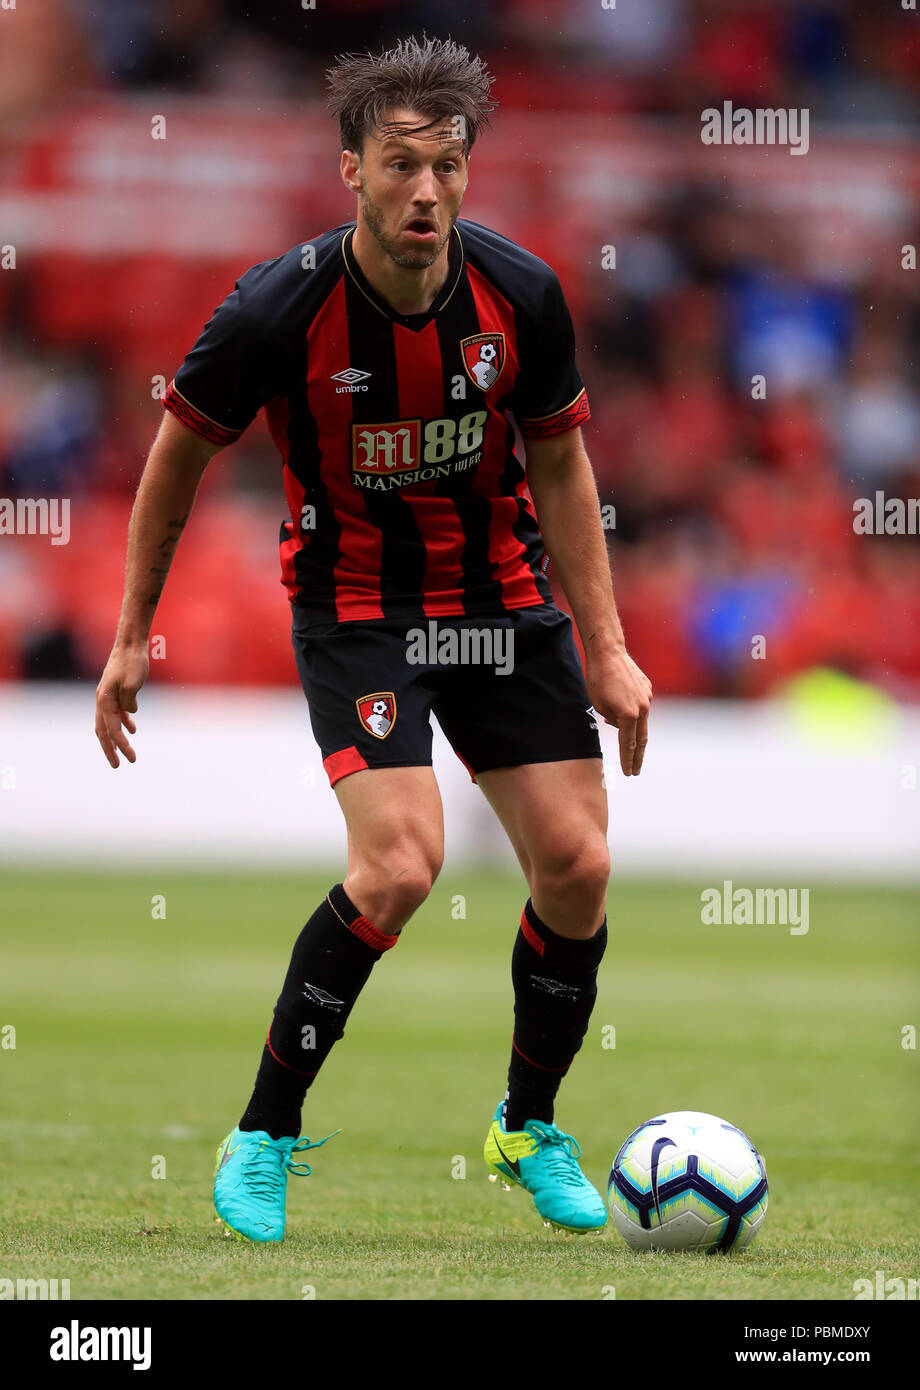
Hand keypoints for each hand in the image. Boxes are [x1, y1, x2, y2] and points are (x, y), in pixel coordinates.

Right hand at [94, 643, 148, 766]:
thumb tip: (130, 714)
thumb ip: (128, 702)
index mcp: (104, 700)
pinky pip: (116, 712)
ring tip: (123, 752)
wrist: (130, 644)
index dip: (122, 746)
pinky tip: (133, 729)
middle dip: (110, 749)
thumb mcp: (132, 684)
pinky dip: (123, 722)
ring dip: (115, 738)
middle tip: (117, 766)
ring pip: (108, 723)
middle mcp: (102, 700)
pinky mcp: (115, 691)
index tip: (132, 759)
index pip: (112, 730)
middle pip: (104, 731)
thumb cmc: (132, 663)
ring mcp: (108, 696)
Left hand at [586, 648, 651, 776]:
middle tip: (635, 771)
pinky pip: (642, 707)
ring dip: (635, 734)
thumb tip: (619, 725)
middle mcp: (642, 708)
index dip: (627, 760)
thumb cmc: (598, 679)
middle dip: (637, 757)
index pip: (627, 744)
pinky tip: (624, 712)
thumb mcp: (598, 705)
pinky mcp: (647, 688)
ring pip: (643, 722)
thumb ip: (611, 720)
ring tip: (629, 746)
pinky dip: (634, 714)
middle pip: (641, 739)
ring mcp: (647, 698)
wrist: (608, 652)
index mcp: (628, 715)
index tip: (628, 773)